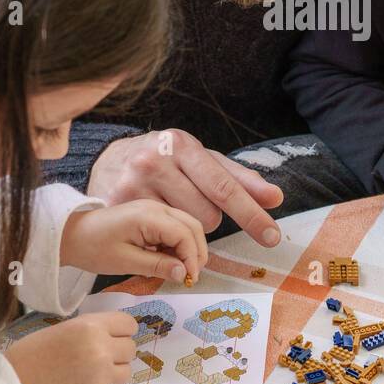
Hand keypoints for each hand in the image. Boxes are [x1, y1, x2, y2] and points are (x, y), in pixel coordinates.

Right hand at [5, 312, 136, 383]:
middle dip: (117, 353)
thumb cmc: (31, 355)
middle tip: (97, 358)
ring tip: (87, 374)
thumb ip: (91, 331)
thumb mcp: (63, 330)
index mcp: (91, 328)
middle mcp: (101, 351)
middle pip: (130, 349)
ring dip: (112, 373)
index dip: (122, 331)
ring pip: (125, 372)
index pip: (128, 324)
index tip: (115, 337)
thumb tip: (115, 337)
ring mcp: (102, 378)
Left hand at [60, 199, 208, 283]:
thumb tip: (184, 274)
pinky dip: (178, 244)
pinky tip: (169, 260)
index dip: (192, 258)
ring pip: (186, 226)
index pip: (185, 234)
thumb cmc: (94, 248)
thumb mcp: (125, 261)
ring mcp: (154, 209)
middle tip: (191, 276)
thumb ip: (157, 266)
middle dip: (197, 252)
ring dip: (189, 248)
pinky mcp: (151, 215)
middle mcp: (157, 208)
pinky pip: (174, 227)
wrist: (71, 235)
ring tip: (180, 271)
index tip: (190, 279)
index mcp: (150, 216)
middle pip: (192, 226)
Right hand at [89, 130, 282, 246]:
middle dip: (208, 217)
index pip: (223, 186)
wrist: (108, 159)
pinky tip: (152, 219)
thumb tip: (275, 198)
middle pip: (206, 216)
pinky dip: (163, 235)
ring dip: (186, 226)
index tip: (272, 235)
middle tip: (191, 201)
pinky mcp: (117, 207)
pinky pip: (158, 238)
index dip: (251, 214)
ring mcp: (132, 184)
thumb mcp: (201, 158)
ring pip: (184, 229)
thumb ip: (239, 178)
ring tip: (171, 206)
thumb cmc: (166, 159)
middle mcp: (155, 161)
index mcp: (181, 145)